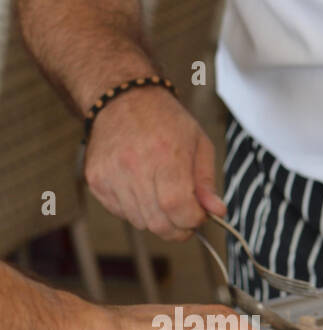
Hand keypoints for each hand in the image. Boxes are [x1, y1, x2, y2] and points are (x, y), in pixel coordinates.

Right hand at [84, 87, 225, 241]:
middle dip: (178, 228)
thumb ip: (207, 182)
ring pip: (140, 222)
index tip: (199, 215)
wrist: (122, 98)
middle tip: (185, 214)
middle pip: (159, 223)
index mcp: (165, 156)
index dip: (192, 220)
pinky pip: (121, 213)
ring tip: (163, 197)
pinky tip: (142, 190)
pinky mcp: (96, 180)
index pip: (178, 208)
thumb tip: (217, 212)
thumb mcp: (199, 144)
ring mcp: (111, 174)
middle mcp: (134, 166)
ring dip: (158, 219)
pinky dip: (136, 211)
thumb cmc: (166, 121)